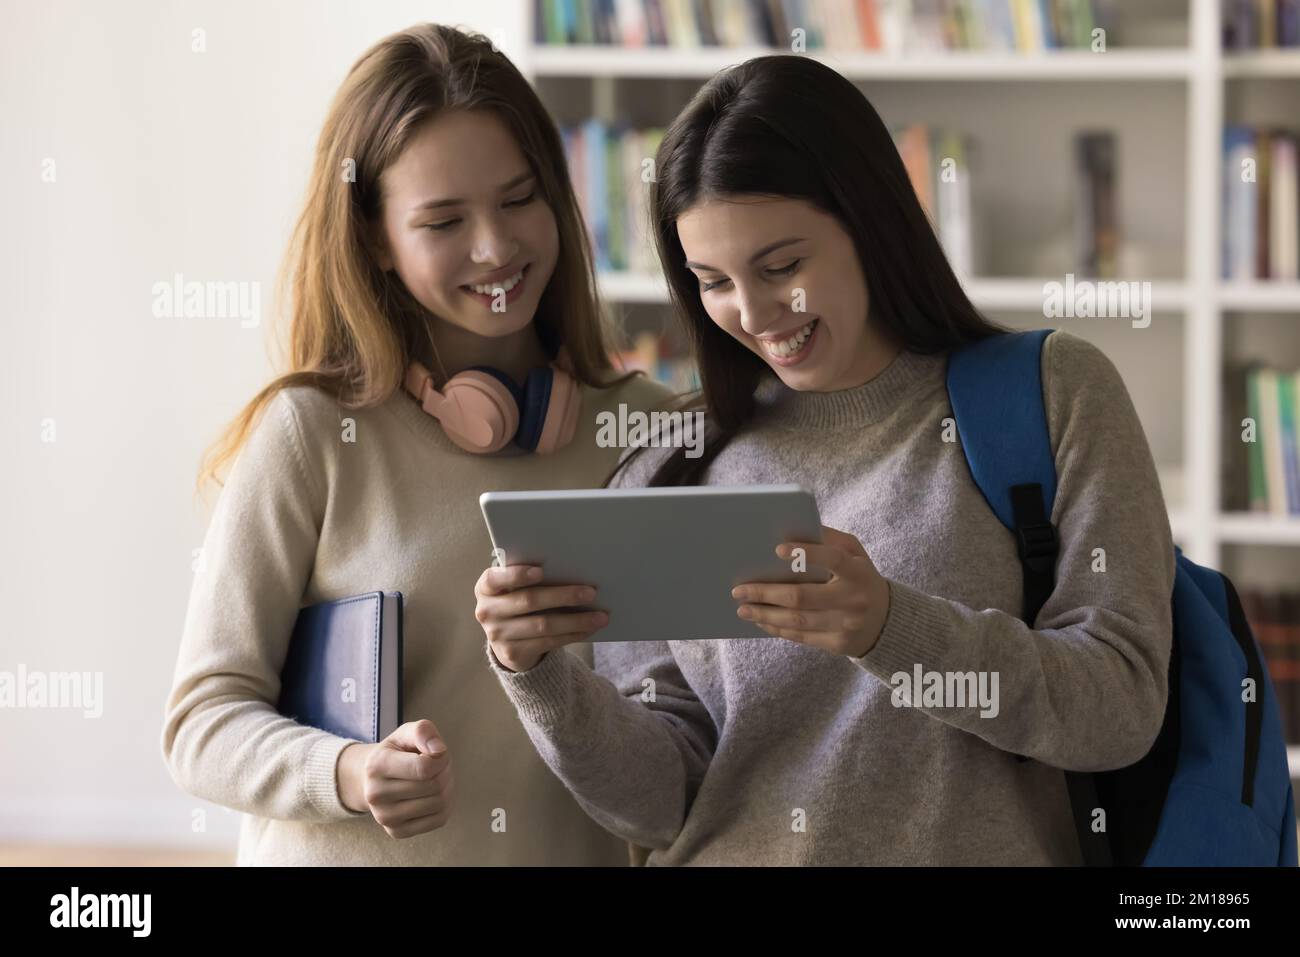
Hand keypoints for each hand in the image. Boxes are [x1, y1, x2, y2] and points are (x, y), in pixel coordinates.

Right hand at [337, 719, 452, 837]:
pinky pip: (438, 820)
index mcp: (376, 765)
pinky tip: (435, 795)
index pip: (424, 768)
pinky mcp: (396, 831)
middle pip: (434, 786)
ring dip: (447, 788)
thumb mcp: (406, 733)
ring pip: (439, 803)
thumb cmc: (397, 753)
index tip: (437, 753)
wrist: (376, 780)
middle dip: (445, 772)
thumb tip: (439, 751)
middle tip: (438, 766)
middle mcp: (375, 794)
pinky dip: (446, 805)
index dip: (441, 758)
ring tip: (436, 778)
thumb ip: (423, 731)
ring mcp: (384, 817)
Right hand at [474, 563, 609, 672]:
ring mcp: (498, 635)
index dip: (517, 575)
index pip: (495, 578)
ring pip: (543, 625)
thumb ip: (532, 578)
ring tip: (601, 616)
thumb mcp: (516, 587)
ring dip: (576, 620)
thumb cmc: (518, 601)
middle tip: (591, 592)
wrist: (508, 639)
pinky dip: (572, 634)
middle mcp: (487, 611)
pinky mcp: (513, 653)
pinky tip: (589, 629)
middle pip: (529, 601)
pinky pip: (548, 642)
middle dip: (563, 596)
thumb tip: (573, 570)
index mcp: (486, 587)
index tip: (541, 571)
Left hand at [730, 525, 890, 658]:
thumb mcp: (855, 553)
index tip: (777, 549)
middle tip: (739, 590)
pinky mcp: (837, 644)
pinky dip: (777, 629)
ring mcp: (846, 624)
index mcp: (858, 572)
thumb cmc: (859, 577)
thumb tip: (794, 527)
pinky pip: (801, 637)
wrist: (886, 621)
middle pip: (804, 597)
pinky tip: (760, 621)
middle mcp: (854, 599)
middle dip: (767, 593)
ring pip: (798, 621)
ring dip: (765, 615)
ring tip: (742, 608)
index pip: (833, 559)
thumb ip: (830, 539)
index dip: (807, 554)